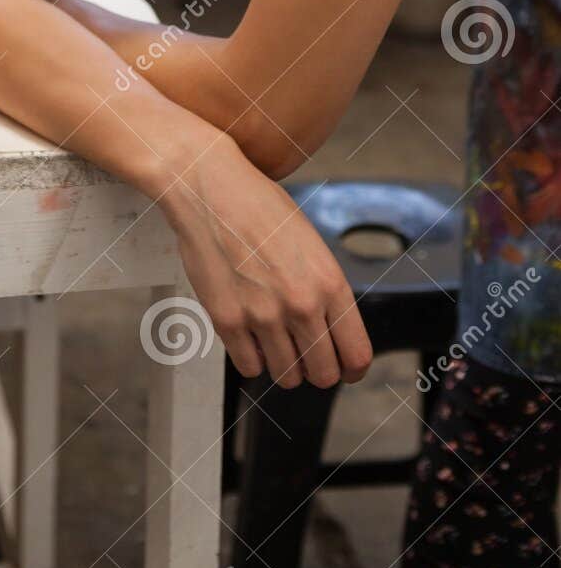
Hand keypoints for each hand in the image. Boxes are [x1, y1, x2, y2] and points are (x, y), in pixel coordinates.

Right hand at [163, 141, 372, 388]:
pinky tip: (249, 336)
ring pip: (287, 377)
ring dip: (284, 366)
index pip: (356, 355)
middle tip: (305, 356)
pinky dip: (252, 358)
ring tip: (275, 343)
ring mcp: (263, 315)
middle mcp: (302, 304)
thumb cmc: (260, 209)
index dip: (351, 369)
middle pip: (323, 374)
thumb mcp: (311, 245)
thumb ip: (325, 290)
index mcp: (330, 282)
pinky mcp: (227, 320)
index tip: (344, 369)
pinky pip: (249, 367)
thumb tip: (330, 332)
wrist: (210, 189)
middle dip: (317, 370)